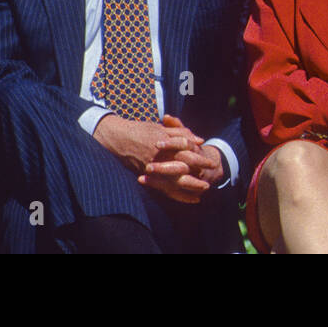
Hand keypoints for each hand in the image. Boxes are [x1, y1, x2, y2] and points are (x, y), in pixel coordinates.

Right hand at [93, 114, 220, 203]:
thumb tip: (199, 140)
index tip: (211, 162)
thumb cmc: (140, 130)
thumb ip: (180, 133)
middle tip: (211, 176)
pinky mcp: (146, 176)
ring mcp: (152, 167)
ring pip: (174, 180)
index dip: (199, 156)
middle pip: (183, 166)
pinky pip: (163, 188)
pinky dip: (177, 194)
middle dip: (198, 172)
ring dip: (190, 186)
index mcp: (165, 142)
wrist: (116, 138)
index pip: (186, 150)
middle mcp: (159, 156)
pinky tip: (189, 198)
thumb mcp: (161, 128)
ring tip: (203, 189)